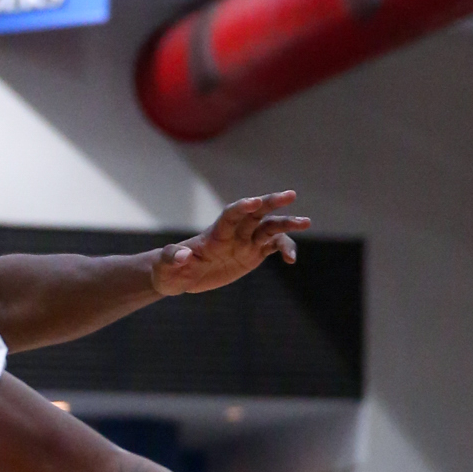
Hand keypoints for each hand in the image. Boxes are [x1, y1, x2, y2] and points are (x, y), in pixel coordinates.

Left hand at [151, 191, 310, 296]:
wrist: (178, 277)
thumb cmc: (168, 269)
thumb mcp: (166, 265)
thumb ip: (173, 257)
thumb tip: (184, 254)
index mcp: (214, 234)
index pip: (230, 216)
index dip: (241, 208)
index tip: (254, 201)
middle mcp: (233, 234)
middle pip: (255, 214)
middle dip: (271, 203)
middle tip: (290, 194)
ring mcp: (244, 243)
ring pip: (269, 228)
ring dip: (287, 224)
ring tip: (306, 222)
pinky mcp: (252, 254)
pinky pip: (273, 247)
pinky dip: (285, 249)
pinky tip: (292, 259)